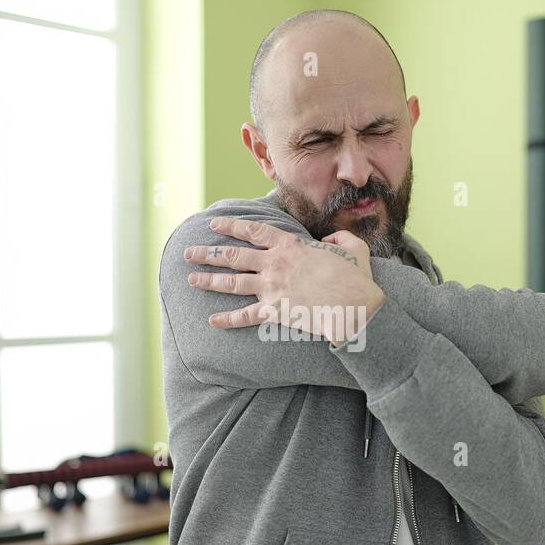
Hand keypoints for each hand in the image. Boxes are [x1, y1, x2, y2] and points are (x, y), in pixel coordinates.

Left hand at [184, 217, 384, 344]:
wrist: (355, 308)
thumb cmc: (355, 278)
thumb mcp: (352, 247)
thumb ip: (338, 237)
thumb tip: (330, 238)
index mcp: (290, 246)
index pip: (252, 231)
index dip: (230, 226)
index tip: (213, 225)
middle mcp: (274, 264)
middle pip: (232, 256)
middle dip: (208, 253)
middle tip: (189, 253)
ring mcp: (271, 288)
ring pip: (231, 283)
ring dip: (208, 280)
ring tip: (191, 279)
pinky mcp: (274, 312)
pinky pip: (245, 316)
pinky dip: (227, 319)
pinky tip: (212, 320)